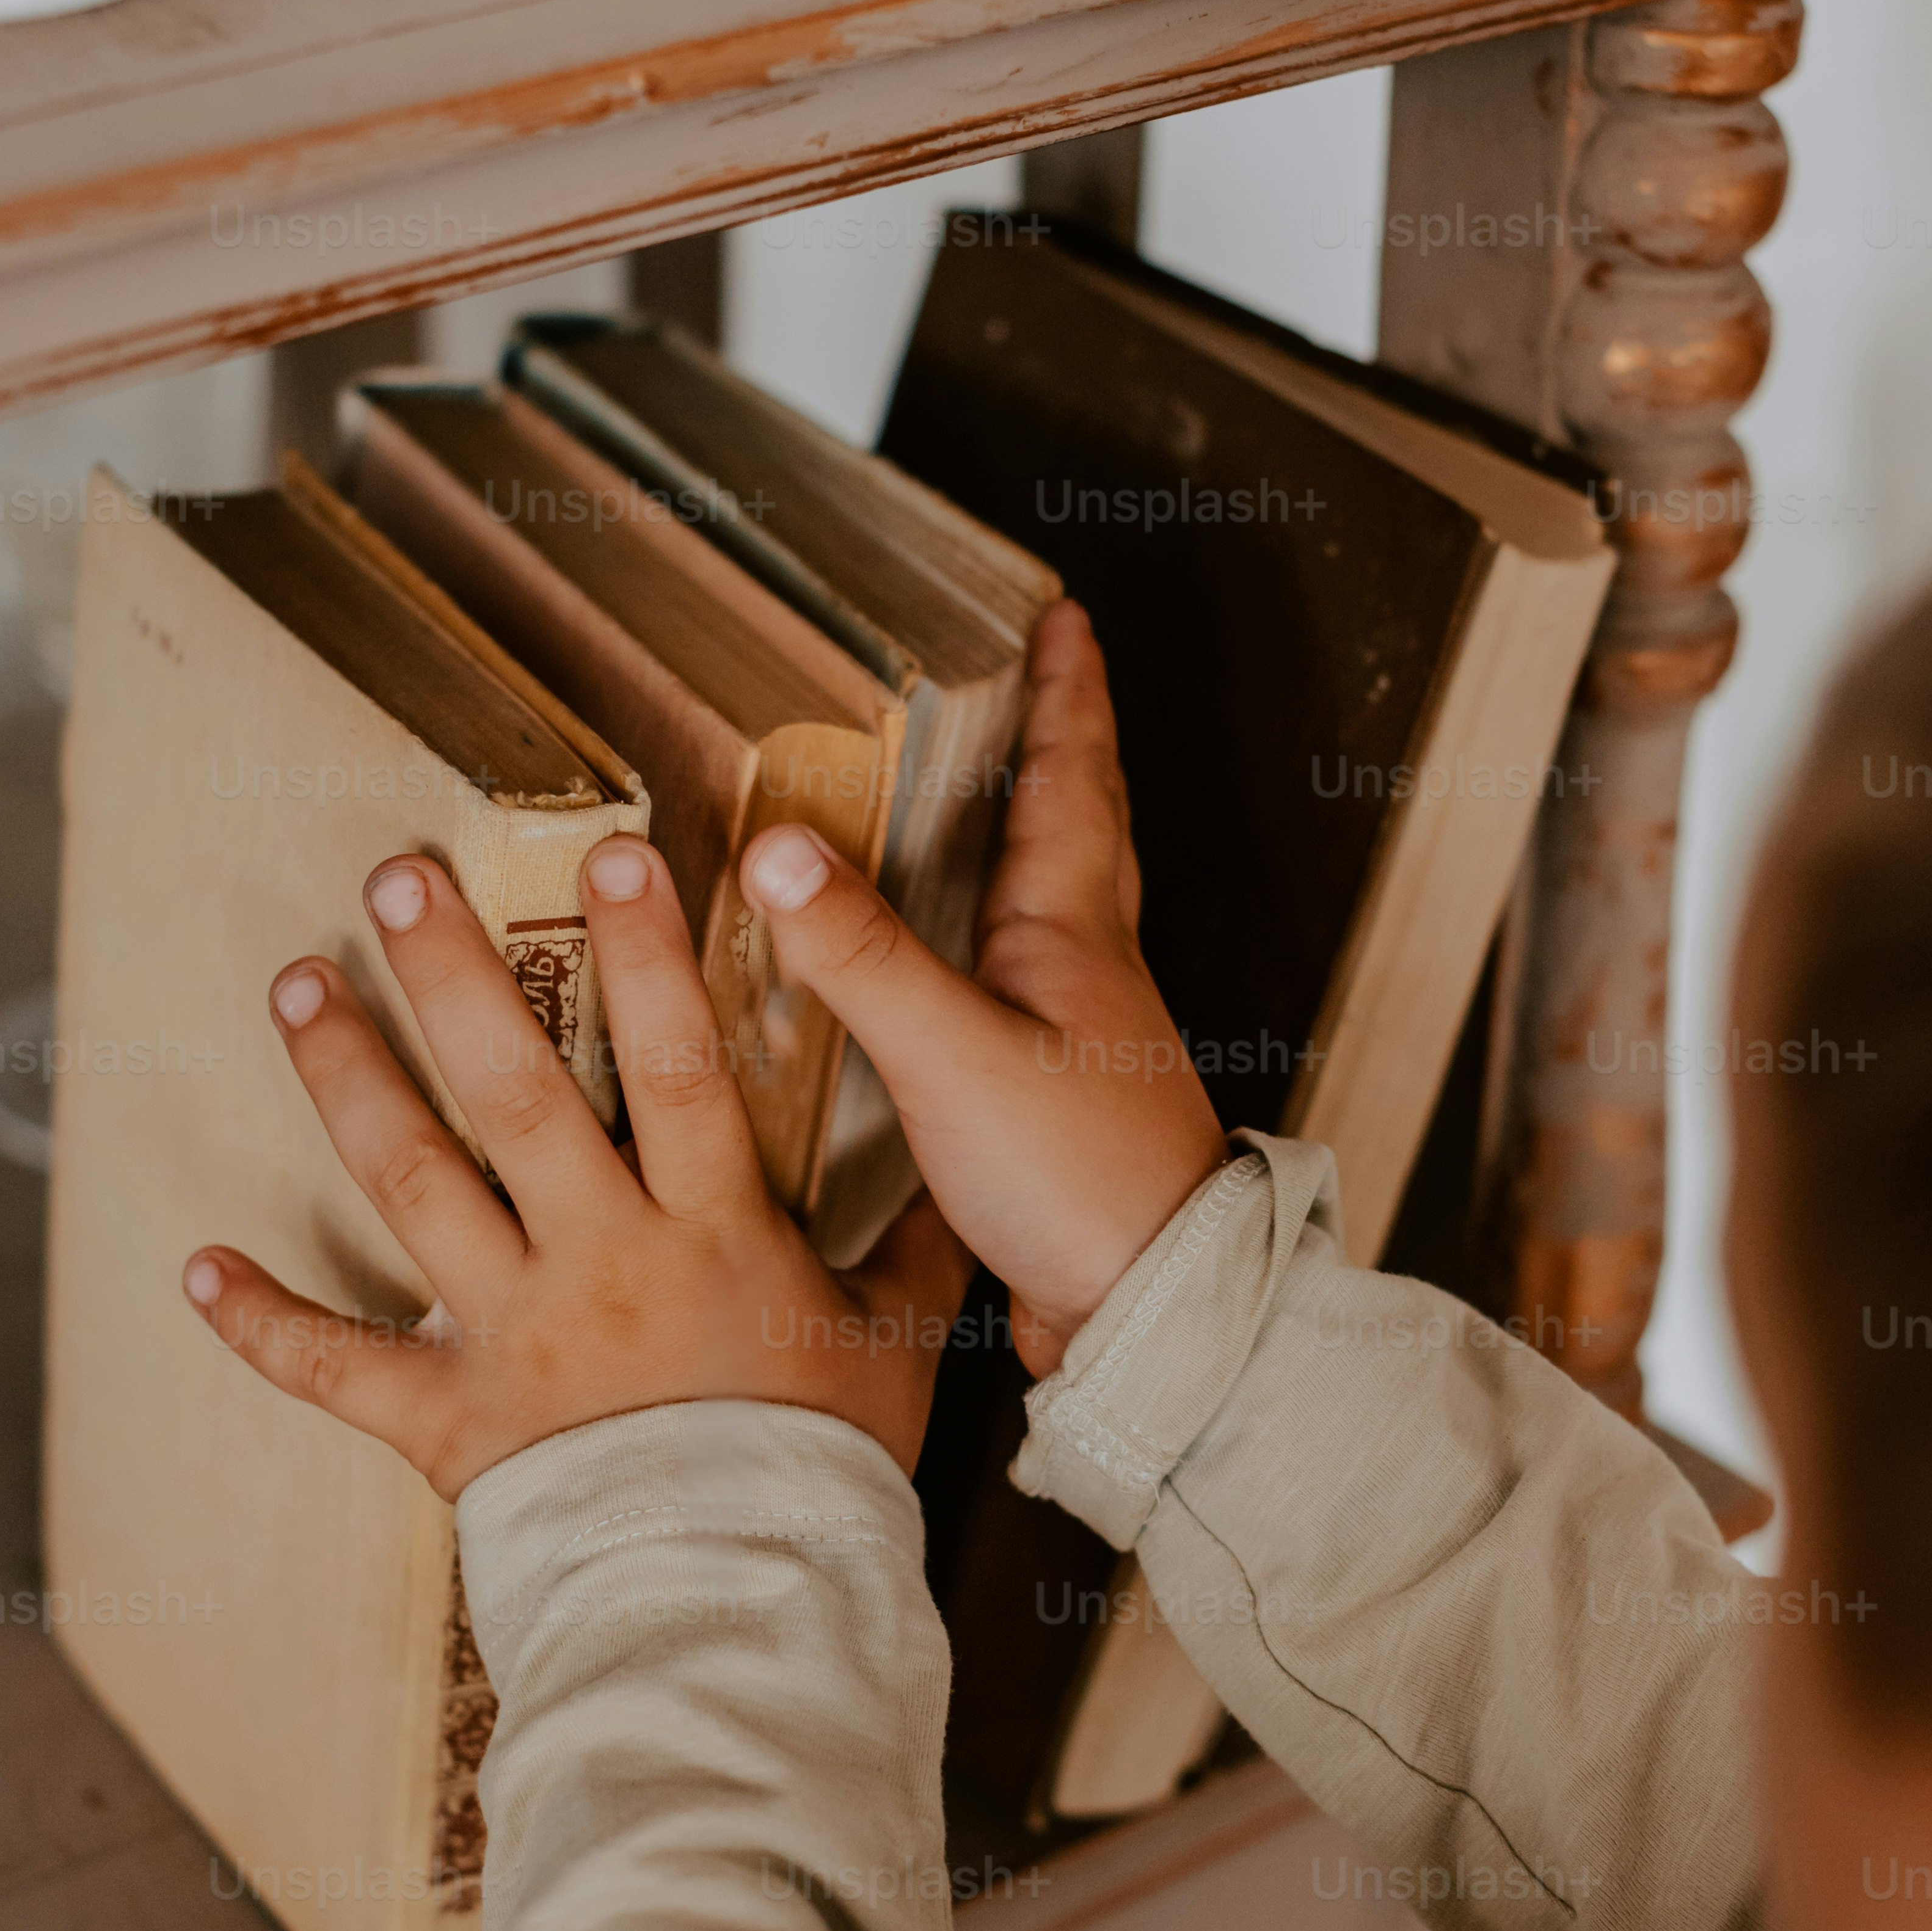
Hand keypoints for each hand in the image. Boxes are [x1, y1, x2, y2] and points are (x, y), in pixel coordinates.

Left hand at [182, 841, 967, 1498]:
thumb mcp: (894, 1351)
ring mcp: (514, 1339)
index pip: (682, 1065)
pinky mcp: (450, 1424)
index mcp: (711, 1236)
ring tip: (298, 986)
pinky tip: (195, 1264)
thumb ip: (914, 1255)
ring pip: (413, 1187)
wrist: (747, 1615)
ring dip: (348, 1082)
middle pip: (518, 1095)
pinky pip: (336, 1369)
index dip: (648, 957)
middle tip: (399, 873)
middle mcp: (600, 1265)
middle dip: (455, 976)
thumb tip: (964, 1189)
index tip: (610, 853)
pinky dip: (260, 1321)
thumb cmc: (824, 1478)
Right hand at [738, 601, 1226, 1377]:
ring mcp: (1078, 1040)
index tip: (1060, 618)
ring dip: (1020, 847)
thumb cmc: (1079, 1180)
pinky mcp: (1054, 1107)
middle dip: (1056, 749)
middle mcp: (1088, 973)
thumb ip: (862, 956)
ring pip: (1052, 912)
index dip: (1066, 697)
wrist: (1153, 1312)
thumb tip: (778, 847)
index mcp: (1074, 934)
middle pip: (1080, 832)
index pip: (1074, 781)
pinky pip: (1016, 993)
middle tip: (1033, 682)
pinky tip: (937, 977)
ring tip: (970, 805)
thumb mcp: (952, 1054)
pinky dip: (980, 952)